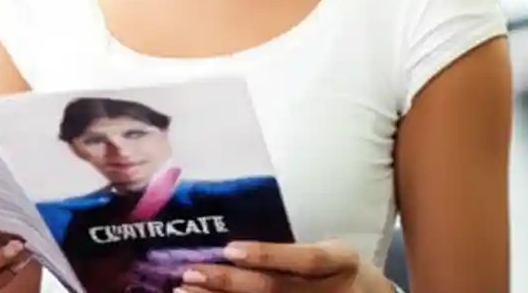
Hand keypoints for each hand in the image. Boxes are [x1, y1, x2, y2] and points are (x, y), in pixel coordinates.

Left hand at [176, 240, 371, 292]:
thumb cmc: (342, 271)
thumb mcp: (333, 254)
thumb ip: (292, 250)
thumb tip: (229, 239)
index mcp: (342, 262)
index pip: (308, 260)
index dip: (270, 256)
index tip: (230, 249)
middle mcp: (333, 291)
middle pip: (277, 290)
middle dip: (230, 283)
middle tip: (191, 272)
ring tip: (184, 291)